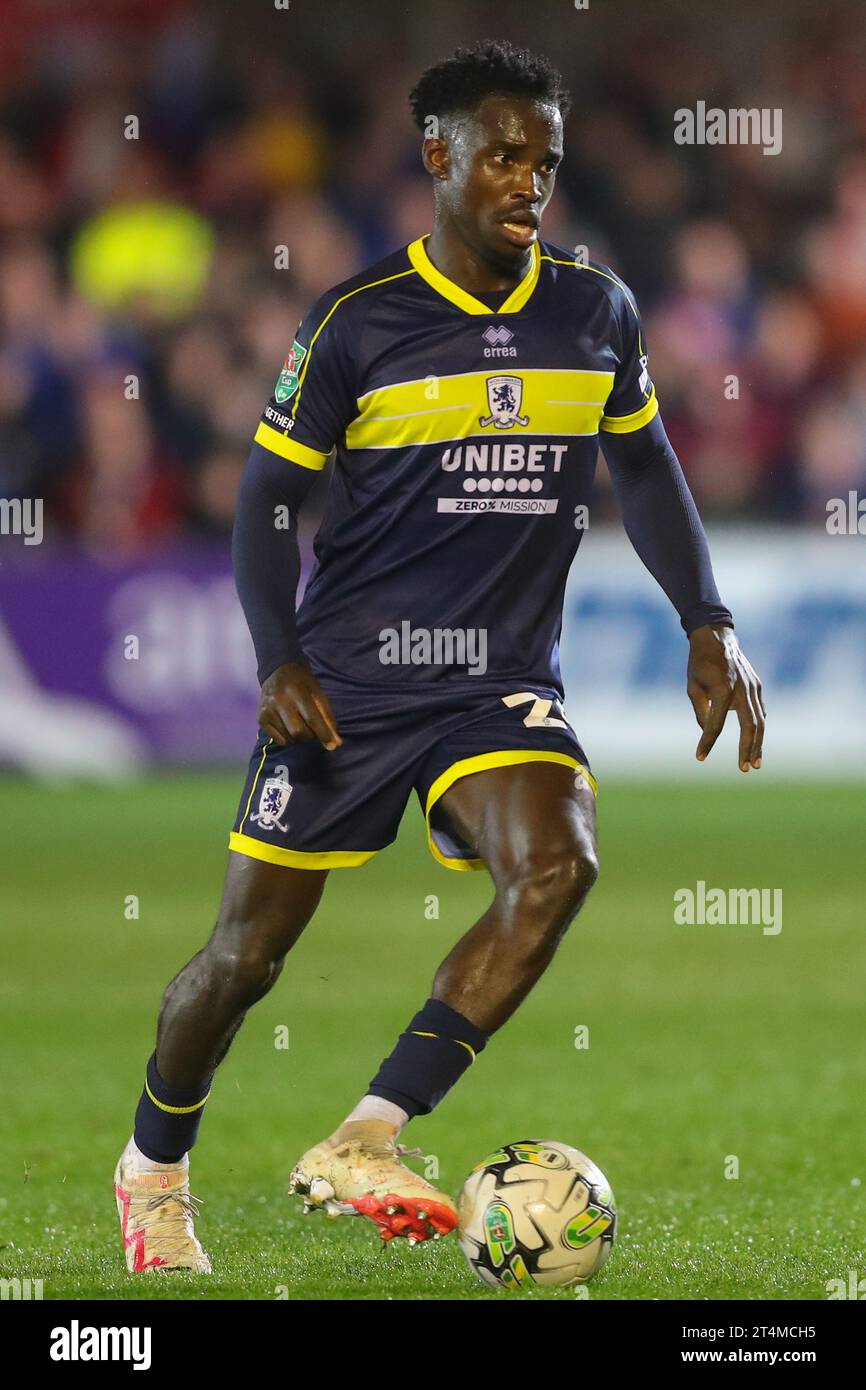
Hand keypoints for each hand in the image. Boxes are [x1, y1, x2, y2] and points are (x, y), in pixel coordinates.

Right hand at [258, 662, 341, 750]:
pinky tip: (289, 727)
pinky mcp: (260, 718)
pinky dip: (289, 739)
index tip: (333, 745)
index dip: (324, 734)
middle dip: (311, 736)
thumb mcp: (318, 695)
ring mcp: (267, 710)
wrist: (278, 670)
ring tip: (301, 725)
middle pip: (298, 732)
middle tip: (314, 730)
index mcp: (297, 692)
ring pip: (289, 739)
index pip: (312, 719)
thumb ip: (328, 718)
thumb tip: (335, 743)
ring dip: (300, 738)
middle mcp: (279, 701)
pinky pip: (279, 741)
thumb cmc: (303, 684)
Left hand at [687, 625, 764, 771]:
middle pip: (749, 726)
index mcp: (722, 690)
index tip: (699, 757)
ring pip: (760, 720)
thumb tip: (708, 731)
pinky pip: (759, 710)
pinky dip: (758, 726)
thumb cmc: (699, 664)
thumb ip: (701, 711)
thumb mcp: (693, 688)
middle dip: (747, 749)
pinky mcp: (757, 685)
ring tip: (755, 763)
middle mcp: (741, 690)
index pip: (715, 725)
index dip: (707, 742)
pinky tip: (756, 741)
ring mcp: (753, 687)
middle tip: (745, 769)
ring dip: (758, 743)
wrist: (716, 638)